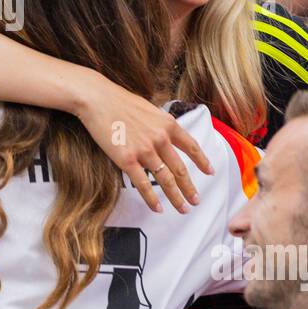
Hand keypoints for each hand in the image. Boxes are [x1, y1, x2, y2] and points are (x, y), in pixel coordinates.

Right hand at [73, 73, 213, 213]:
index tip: (210, 172)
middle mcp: (160, 139)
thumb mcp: (149, 109)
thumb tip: (166, 135)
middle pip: (180, 169)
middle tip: (196, 201)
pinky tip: (158, 208)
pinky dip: (152, 199)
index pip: (191, 146)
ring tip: (183, 209)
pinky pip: (143, 185)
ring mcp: (144, 150)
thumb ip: (160, 125)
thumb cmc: (119, 101)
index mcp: (168, 125)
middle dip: (190, 188)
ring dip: (176, 197)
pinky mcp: (126, 160)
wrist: (97, 99)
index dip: (203, 161)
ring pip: (166, 180)